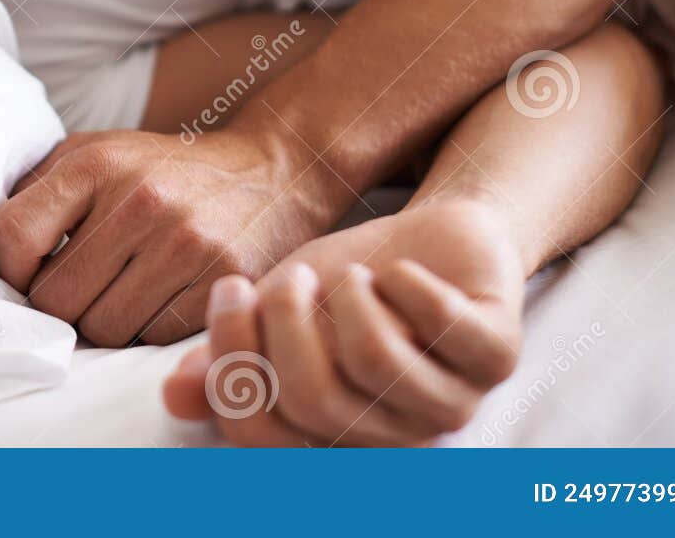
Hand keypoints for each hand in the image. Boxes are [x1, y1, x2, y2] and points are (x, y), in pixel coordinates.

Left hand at [0, 127, 349, 345]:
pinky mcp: (221, 280)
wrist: (273, 169)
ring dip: (102, 325)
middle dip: (58, 307)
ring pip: (102, 329)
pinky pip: (152, 338)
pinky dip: (146, 331)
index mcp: (96, 162)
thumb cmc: (165, 169)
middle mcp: (139, 199)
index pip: (11, 239)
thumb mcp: (98, 151)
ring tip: (120, 297)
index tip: (27, 275)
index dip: (9, 271)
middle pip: (55, 299)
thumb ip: (38, 188)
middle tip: (78, 295)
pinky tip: (158, 302)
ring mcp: (183, 241)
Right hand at [162, 199, 523, 444]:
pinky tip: (400, 272)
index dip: (234, 360)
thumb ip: (234, 353)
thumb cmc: (353, 282)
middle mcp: (393, 438)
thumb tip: (177, 392)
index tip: (233, 288)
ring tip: (351, 274)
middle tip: (294, 275)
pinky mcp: (498, 358)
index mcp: (334, 438)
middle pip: (313, 401)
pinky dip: (406, 283)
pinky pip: (442, 326)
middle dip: (285, 319)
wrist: (437, 236)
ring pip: (374, 364)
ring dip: (348, 297)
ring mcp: (451, 403)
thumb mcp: (281, 312)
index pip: (262, 434)